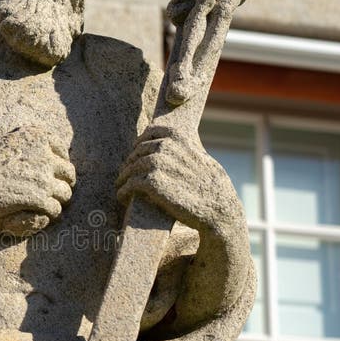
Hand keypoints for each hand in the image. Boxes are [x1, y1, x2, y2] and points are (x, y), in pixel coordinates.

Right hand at [0, 125, 75, 236]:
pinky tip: (44, 215)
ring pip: (66, 193)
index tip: (57, 168)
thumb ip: (20, 141)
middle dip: (64, 182)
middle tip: (57, 190)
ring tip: (52, 204)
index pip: (61, 147)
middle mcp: (44, 156)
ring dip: (59, 200)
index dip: (61, 159)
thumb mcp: (2, 141)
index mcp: (36, 137)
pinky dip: (51, 213)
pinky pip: (55, 208)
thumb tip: (24, 141)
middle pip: (68, 172)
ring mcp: (44, 178)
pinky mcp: (39, 199)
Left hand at [116, 125, 243, 233]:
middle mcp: (165, 146)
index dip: (139, 144)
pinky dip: (123, 191)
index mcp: (177, 136)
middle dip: (130, 163)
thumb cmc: (209, 186)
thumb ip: (182, 149)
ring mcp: (158, 163)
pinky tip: (123, 197)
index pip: (149, 133)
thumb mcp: (199, 157)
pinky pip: (130, 184)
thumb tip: (167, 145)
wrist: (217, 207)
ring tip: (121, 186)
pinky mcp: (153, 182)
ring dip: (123, 178)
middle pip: (137, 152)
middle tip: (125, 175)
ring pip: (131, 168)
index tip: (135, 155)